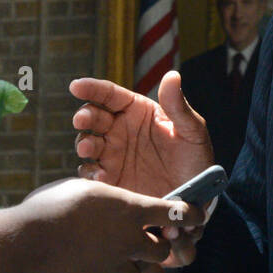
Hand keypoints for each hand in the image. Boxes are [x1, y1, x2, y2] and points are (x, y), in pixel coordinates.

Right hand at [15, 177, 191, 272]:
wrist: (26, 240)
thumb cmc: (53, 204)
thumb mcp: (86, 189)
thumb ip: (109, 198)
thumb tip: (115, 199)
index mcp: (130, 210)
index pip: (174, 213)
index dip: (190, 215)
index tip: (195, 216)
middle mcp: (128, 240)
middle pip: (161, 252)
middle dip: (159, 248)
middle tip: (148, 241)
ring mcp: (112, 266)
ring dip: (134, 270)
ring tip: (120, 262)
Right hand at [69, 70, 215, 199]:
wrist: (195, 197)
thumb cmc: (196, 158)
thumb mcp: (192, 131)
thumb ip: (178, 106)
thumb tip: (172, 75)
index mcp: (137, 111)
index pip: (110, 95)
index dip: (92, 88)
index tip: (76, 86)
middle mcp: (120, 130)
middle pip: (93, 117)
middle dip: (84, 117)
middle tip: (82, 121)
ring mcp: (113, 154)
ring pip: (88, 143)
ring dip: (84, 144)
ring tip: (88, 149)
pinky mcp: (111, 179)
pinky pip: (92, 174)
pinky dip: (91, 174)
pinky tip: (100, 177)